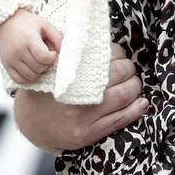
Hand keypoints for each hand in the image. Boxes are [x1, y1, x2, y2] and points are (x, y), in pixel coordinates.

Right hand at [0, 8, 62, 84]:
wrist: (6, 22)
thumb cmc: (28, 23)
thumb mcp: (45, 25)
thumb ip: (57, 37)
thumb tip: (63, 52)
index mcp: (29, 39)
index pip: (44, 57)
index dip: (52, 57)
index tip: (52, 53)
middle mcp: (18, 50)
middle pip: (39, 68)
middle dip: (46, 64)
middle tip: (46, 57)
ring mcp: (11, 59)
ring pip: (30, 76)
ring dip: (38, 72)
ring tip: (38, 62)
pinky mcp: (6, 64)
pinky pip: (19, 79)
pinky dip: (27, 77)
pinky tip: (30, 68)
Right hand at [13, 41, 149, 154]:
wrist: (32, 123)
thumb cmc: (47, 91)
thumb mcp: (54, 68)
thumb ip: (75, 56)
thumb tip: (102, 41)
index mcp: (69, 74)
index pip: (104, 56)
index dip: (117, 54)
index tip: (118, 55)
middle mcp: (76, 95)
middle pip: (118, 74)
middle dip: (128, 69)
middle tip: (128, 69)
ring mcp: (82, 116)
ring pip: (124, 96)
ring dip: (135, 87)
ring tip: (133, 84)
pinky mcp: (87, 133)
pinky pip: (120, 120)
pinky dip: (136, 110)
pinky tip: (142, 103)